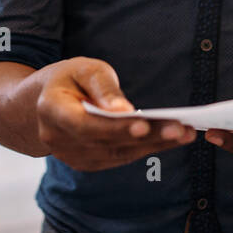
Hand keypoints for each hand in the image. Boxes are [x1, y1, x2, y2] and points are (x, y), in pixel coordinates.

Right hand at [35, 57, 194, 171]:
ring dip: (155, 144)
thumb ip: (103, 89)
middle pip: (107, 142)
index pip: (84, 125)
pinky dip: (148, 148)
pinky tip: (172, 138)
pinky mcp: (88, 163)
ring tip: (186, 132)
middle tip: (181, 128)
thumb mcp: (84, 69)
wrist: (46, 102)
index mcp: (51, 110)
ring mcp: (72, 156)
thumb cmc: (70, 79)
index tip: (143, 124)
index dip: (113, 128)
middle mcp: (58, 139)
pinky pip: (121, 157)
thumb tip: (124, 111)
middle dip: (147, 136)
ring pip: (118, 154)